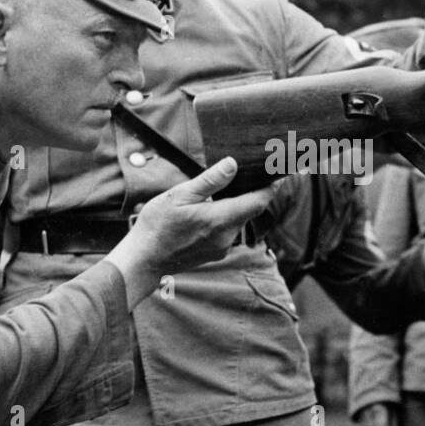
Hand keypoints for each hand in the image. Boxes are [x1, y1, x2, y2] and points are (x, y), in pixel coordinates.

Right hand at [108, 158, 273, 306]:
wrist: (144, 261)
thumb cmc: (156, 226)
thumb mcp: (179, 196)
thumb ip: (209, 181)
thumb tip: (233, 164)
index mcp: (220, 219)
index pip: (258, 201)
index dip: (271, 186)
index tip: (280, 173)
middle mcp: (226, 236)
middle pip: (250, 210)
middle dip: (253, 192)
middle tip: (255, 173)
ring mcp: (221, 247)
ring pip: (238, 220)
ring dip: (238, 205)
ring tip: (230, 187)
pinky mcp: (214, 253)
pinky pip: (228, 231)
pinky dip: (226, 217)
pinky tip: (212, 208)